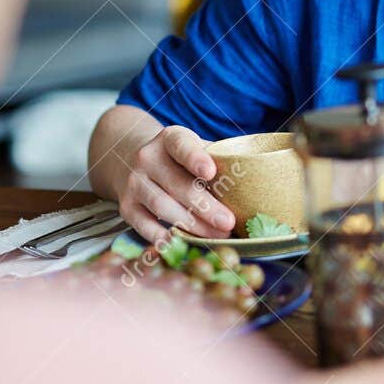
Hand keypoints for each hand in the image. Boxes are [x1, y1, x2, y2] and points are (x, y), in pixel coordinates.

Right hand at [114, 125, 234, 242]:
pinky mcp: (126, 207)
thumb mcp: (195, 148)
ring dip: (191, 225)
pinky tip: (181, 244)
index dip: (195, 158)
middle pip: (177, 184)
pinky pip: (144, 225)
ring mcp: (134, 183)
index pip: (182, 145)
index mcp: (170, 138)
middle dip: (205, 206)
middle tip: (228, 222)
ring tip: (217, 236)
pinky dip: (162, 237)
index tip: (210, 172)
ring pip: (162, 206)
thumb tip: (257, 181)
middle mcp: (147, 158)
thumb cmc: (178, 159)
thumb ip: (218, 160)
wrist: (129, 160)